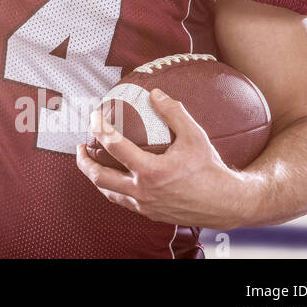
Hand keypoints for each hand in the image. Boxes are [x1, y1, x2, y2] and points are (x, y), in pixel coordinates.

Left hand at [75, 88, 260, 230]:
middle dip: (84, 160)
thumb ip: (174, 112)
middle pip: (100, 177)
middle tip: (80, 146)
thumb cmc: (211, 169)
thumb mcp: (195, 136)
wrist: (226, 204)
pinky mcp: (149, 213)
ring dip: (95, 176)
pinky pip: (122, 201)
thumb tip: (155, 93)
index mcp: (151, 172)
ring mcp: (144, 205)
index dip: (99, 129)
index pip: (114, 146)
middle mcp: (143, 191)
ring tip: (90, 161)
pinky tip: (113, 177)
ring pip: (108, 192)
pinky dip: (112, 188)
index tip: (94, 117)